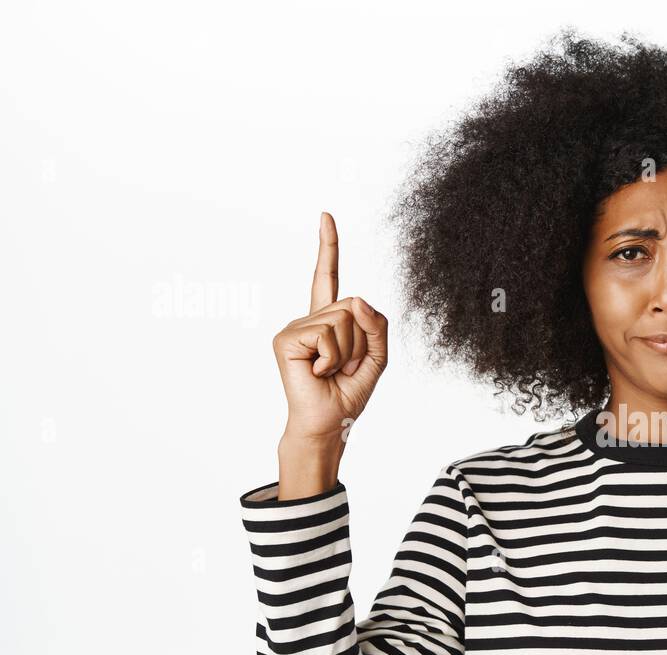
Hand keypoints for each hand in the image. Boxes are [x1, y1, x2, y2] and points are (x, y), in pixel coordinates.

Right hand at [271, 212, 388, 446]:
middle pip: (352, 306)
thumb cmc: (348, 393)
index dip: (328, 247)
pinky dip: (332, 358)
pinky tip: (319, 372)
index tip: (326, 216)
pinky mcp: (285, 339)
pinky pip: (326, 334)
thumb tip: (357, 298)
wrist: (330, 422)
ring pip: (342, 320)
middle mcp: (309, 319)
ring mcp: (295, 328)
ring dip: (348, 352)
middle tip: (344, 367)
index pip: (328, 277)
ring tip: (332, 371)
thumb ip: (376, 324)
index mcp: (328, 320)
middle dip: (361, 341)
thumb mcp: (377, 357)